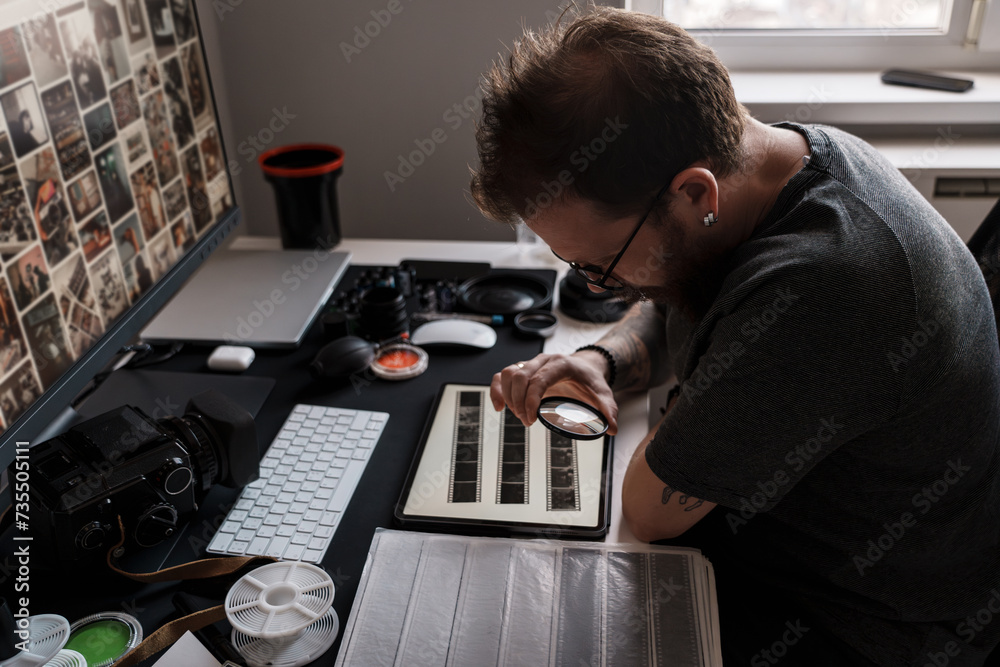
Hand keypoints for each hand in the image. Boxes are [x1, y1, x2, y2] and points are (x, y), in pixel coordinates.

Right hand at [490, 352, 618, 433]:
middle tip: (527, 421)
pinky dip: (496, 390)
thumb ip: (608, 410)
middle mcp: (543, 360)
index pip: (539, 378)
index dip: (531, 399)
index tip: (531, 419)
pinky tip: (499, 406)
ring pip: (508, 374)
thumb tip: (611, 429)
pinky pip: (502, 376)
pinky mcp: (523, 370)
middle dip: (519, 402)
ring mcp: (531, 364)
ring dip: (508, 397)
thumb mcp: (603, 393)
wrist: (585, 367)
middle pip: (520, 376)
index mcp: (561, 364)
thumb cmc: (590, 380)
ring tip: (519, 415)